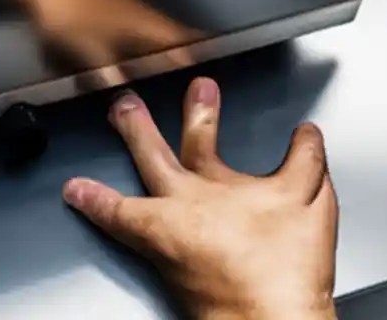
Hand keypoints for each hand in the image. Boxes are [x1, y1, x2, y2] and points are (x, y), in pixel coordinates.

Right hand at [63, 78, 338, 319]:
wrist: (269, 317)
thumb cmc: (229, 311)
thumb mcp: (183, 286)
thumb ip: (172, 261)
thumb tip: (176, 261)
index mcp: (166, 228)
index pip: (118, 209)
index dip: (94, 198)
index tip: (78, 188)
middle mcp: (198, 199)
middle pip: (154, 155)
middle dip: (136, 128)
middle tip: (125, 105)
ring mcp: (241, 190)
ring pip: (209, 142)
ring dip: (203, 113)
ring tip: (201, 89)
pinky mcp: (290, 191)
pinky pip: (304, 159)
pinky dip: (307, 145)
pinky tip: (306, 133)